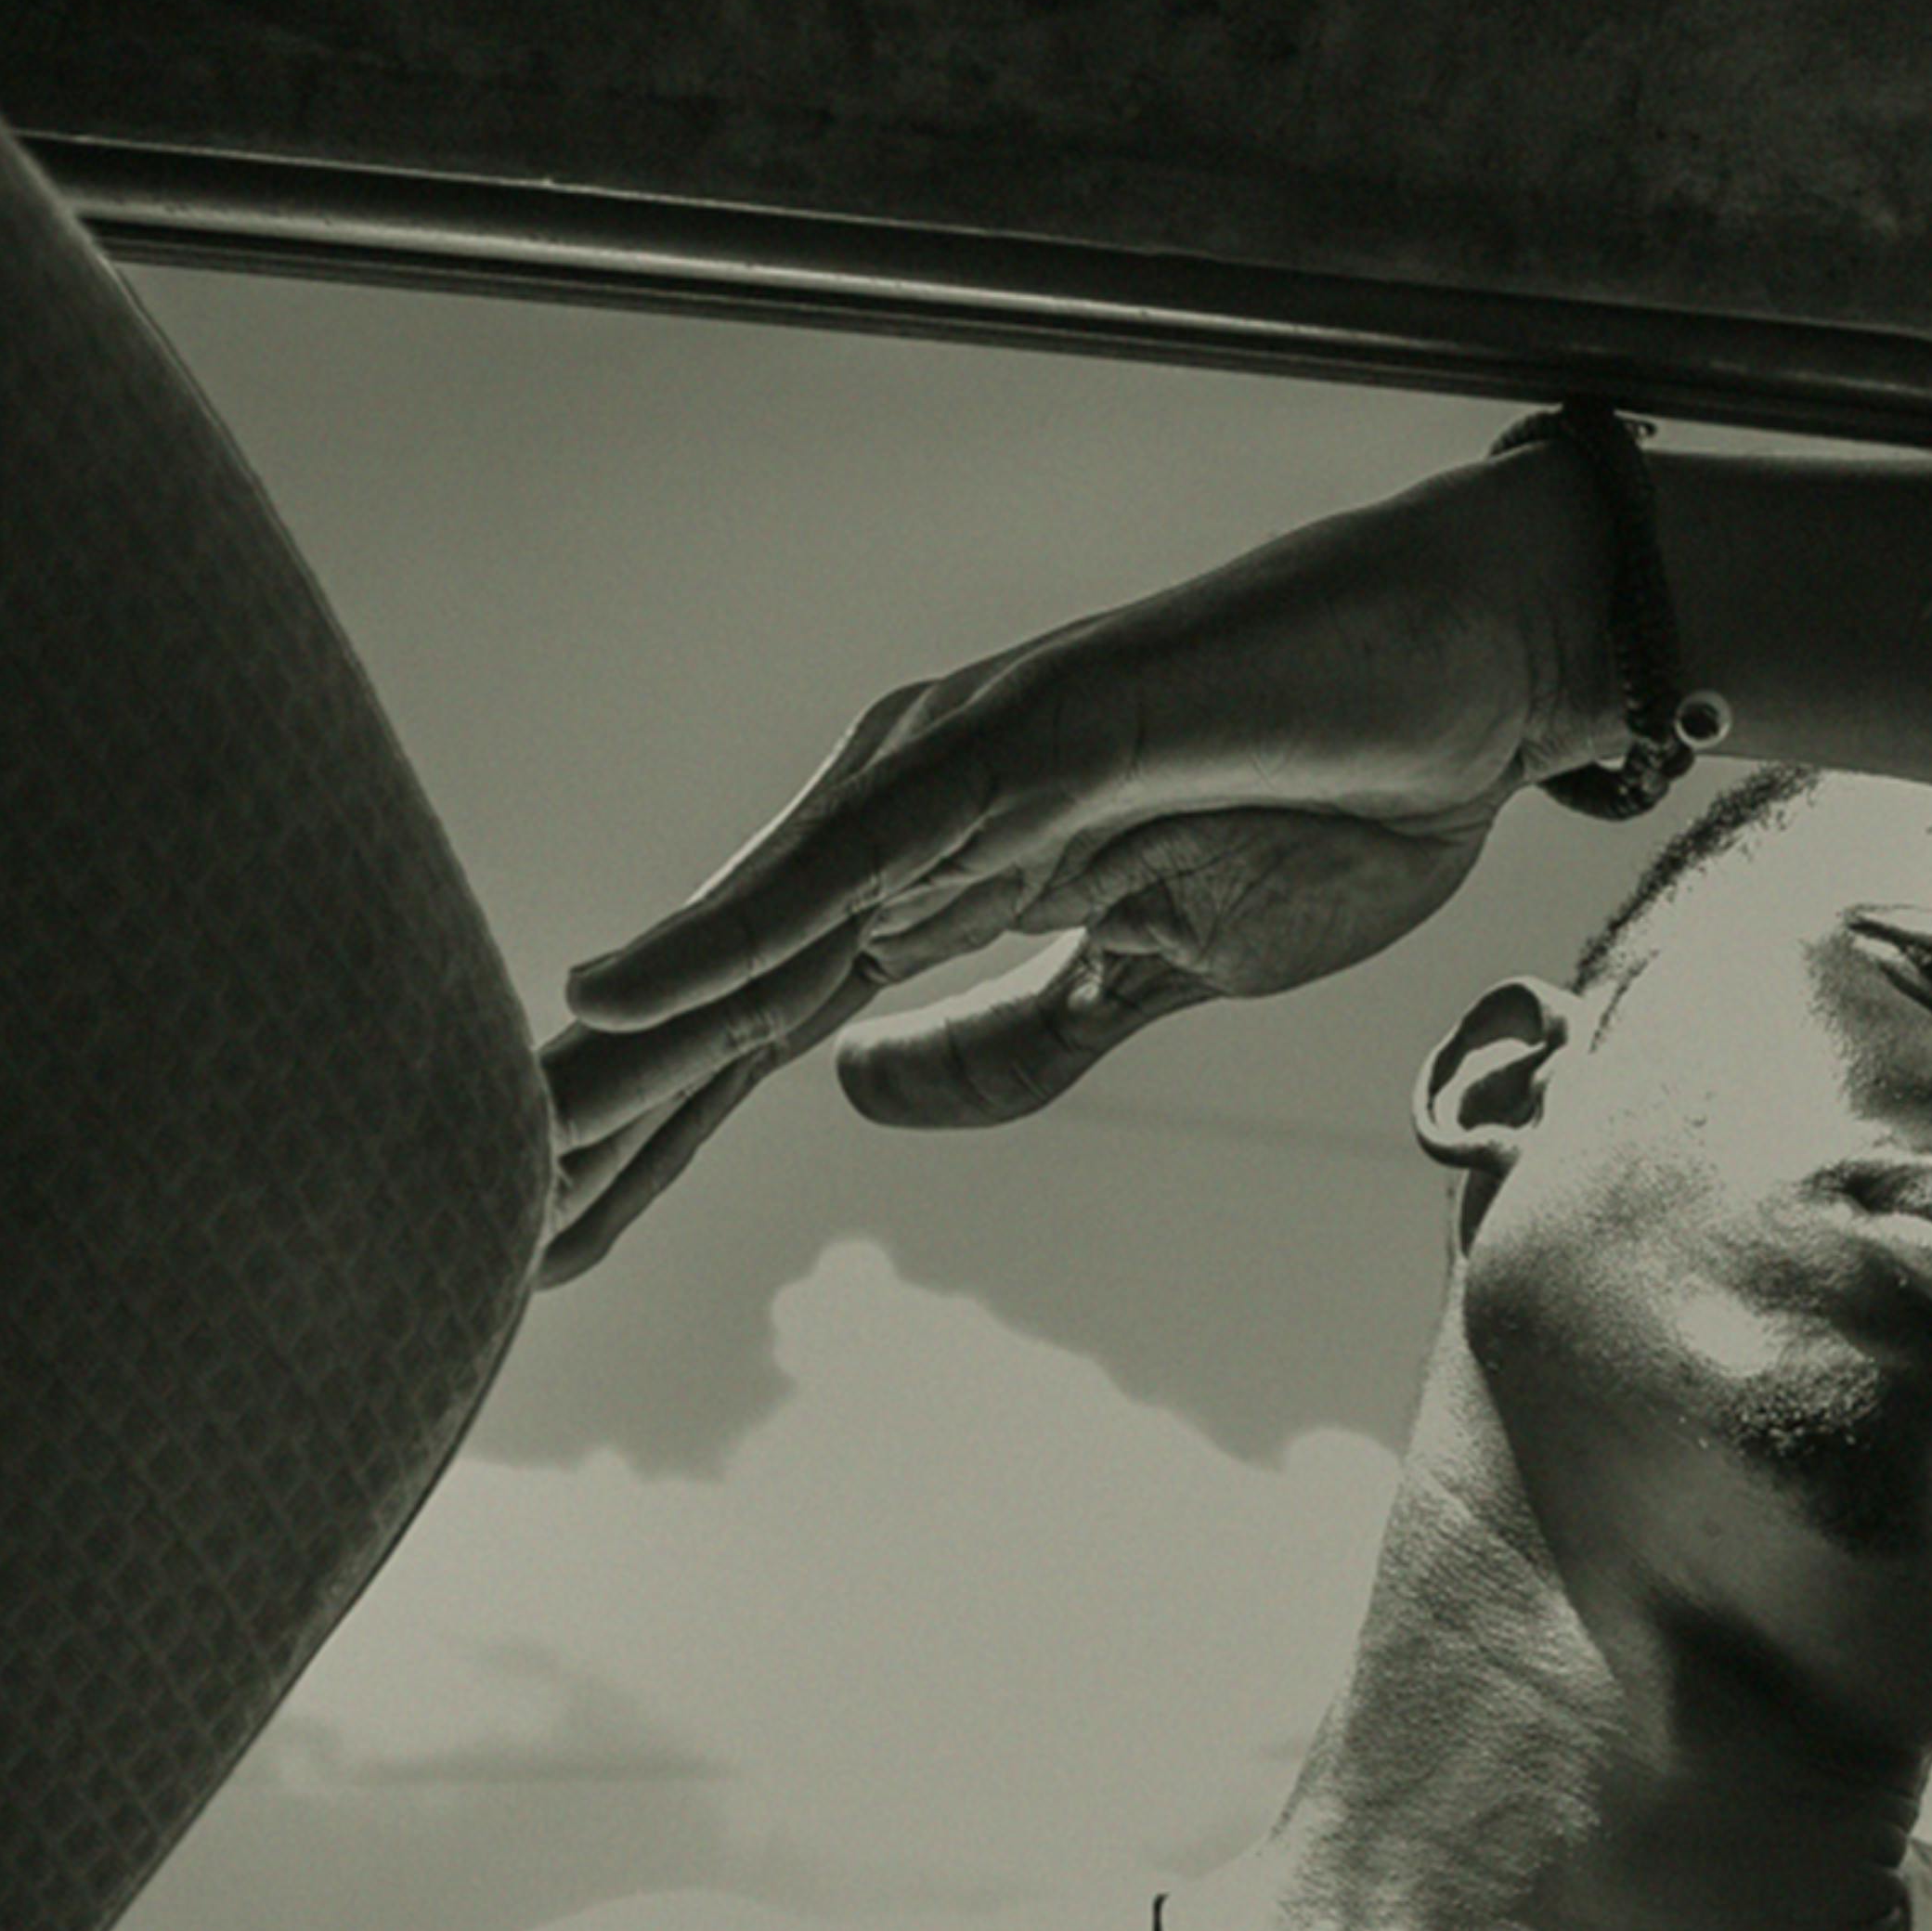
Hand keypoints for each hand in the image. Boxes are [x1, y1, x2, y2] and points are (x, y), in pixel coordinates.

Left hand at [533, 449, 1609, 1279]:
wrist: (1472, 678)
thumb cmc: (1330, 799)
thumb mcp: (1161, 974)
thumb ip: (1021, 1034)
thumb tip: (857, 1096)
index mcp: (944, 891)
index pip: (764, 1037)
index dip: (655, 1143)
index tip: (539, 1252)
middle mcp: (915, 821)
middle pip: (723, 991)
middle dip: (601, 1113)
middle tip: (458, 1230)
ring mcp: (964, 769)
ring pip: (757, 926)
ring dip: (625, 1044)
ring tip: (500, 1137)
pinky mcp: (1038, 736)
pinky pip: (867, 851)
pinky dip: (740, 922)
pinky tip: (629, 990)